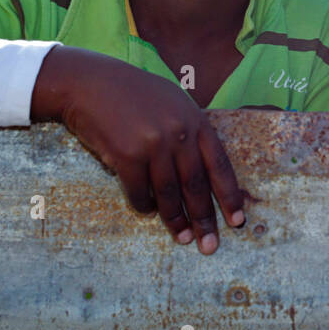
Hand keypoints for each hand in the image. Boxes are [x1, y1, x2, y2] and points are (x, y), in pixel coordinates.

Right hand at [30, 45, 245, 253]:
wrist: (91, 83)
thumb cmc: (134, 93)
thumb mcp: (174, 103)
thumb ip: (191, 131)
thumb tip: (204, 170)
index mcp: (196, 121)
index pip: (220, 165)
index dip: (230, 197)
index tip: (237, 221)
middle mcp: (179, 134)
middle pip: (197, 186)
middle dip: (205, 219)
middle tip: (209, 245)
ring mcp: (154, 146)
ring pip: (170, 194)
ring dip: (176, 220)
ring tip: (183, 238)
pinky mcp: (127, 157)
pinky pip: (140, 193)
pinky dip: (145, 206)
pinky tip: (147, 211)